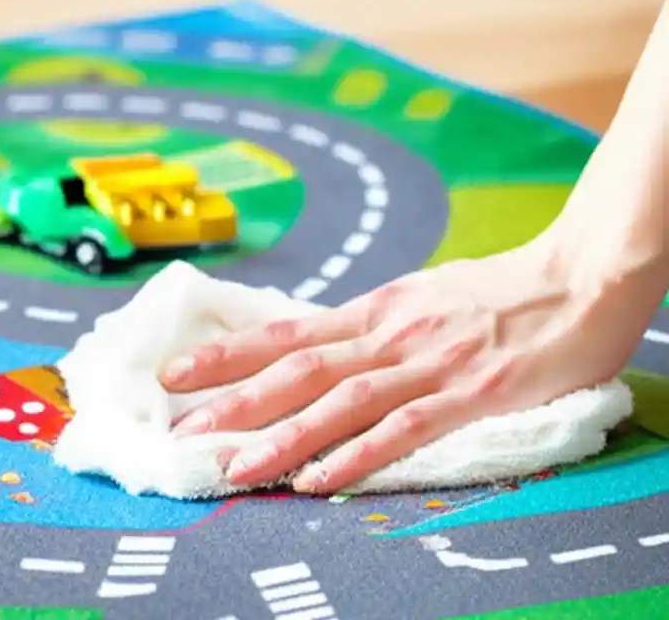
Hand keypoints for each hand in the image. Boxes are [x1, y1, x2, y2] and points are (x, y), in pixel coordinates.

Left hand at [160, 237, 663, 494]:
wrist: (582, 277)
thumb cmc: (500, 292)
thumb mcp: (420, 298)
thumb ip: (369, 326)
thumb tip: (313, 344)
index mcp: (375, 310)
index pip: (286, 332)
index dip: (227, 353)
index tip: (176, 371)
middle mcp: (390, 334)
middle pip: (298, 368)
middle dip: (236, 399)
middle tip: (183, 428)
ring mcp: (429, 365)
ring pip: (341, 402)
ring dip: (283, 435)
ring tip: (235, 466)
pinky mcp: (471, 395)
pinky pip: (404, 429)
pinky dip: (359, 455)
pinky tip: (321, 480)